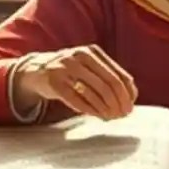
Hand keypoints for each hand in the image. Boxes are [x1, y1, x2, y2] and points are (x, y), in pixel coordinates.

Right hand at [14, 45, 137, 119]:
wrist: (37, 70)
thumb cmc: (71, 71)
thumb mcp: (90, 67)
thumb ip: (110, 76)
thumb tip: (132, 95)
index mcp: (92, 52)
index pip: (118, 75)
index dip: (127, 94)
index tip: (131, 107)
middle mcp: (79, 57)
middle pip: (108, 84)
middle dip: (119, 103)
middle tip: (123, 115)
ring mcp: (65, 68)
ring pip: (94, 93)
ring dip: (106, 109)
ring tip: (112, 117)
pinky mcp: (54, 83)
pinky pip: (77, 100)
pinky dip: (91, 110)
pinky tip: (98, 116)